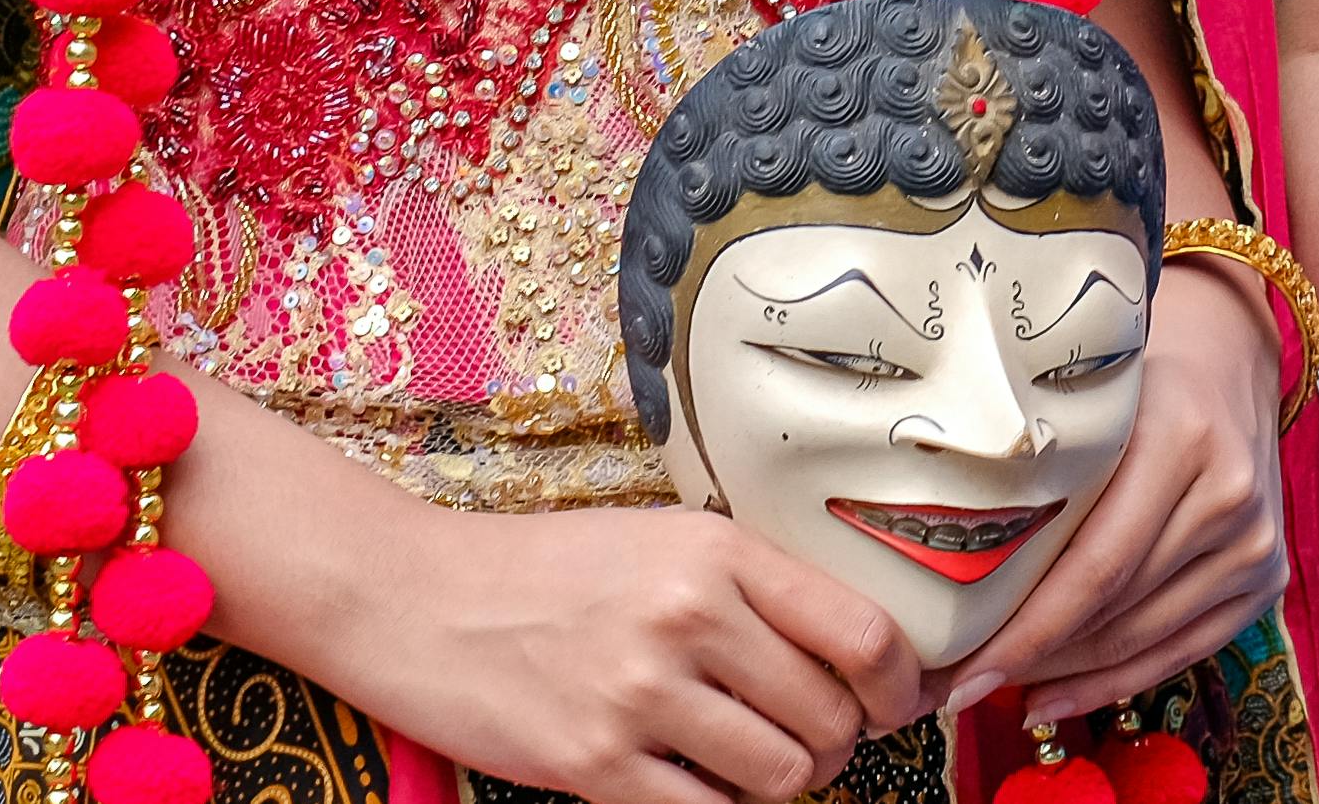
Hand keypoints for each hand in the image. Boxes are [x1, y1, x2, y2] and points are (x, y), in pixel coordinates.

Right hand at [311, 500, 919, 803]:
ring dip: (784, 783)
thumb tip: (851, 651)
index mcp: (719, 552)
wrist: (418, 599)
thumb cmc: (547, 569)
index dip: (900, 685)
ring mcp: (640, 695)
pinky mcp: (594, 764)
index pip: (864, 632)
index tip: (897, 702)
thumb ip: (754, 586)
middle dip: (837, 743)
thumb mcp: (664, 539)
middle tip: (815, 740)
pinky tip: (702, 788)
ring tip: (755, 764)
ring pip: (781, 776)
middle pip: (830, 716)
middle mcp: (690, 618)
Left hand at [961, 264, 1294, 724]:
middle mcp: (1230, 497)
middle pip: (1115, 610)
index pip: (1096, 567)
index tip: (962, 674)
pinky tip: (1058, 698)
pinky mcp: (1266, 579)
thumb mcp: (1088, 404)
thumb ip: (1038, 473)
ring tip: (998, 691)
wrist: (1230, 363)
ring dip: (1064, 676)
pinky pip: (1181, 653)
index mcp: (1182, 440)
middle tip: (957, 688)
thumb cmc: (1139, 382)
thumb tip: (936, 567)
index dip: (1028, 633)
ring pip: (1141, 640)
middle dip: (1030, 660)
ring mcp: (1255, 544)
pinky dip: (1114, 683)